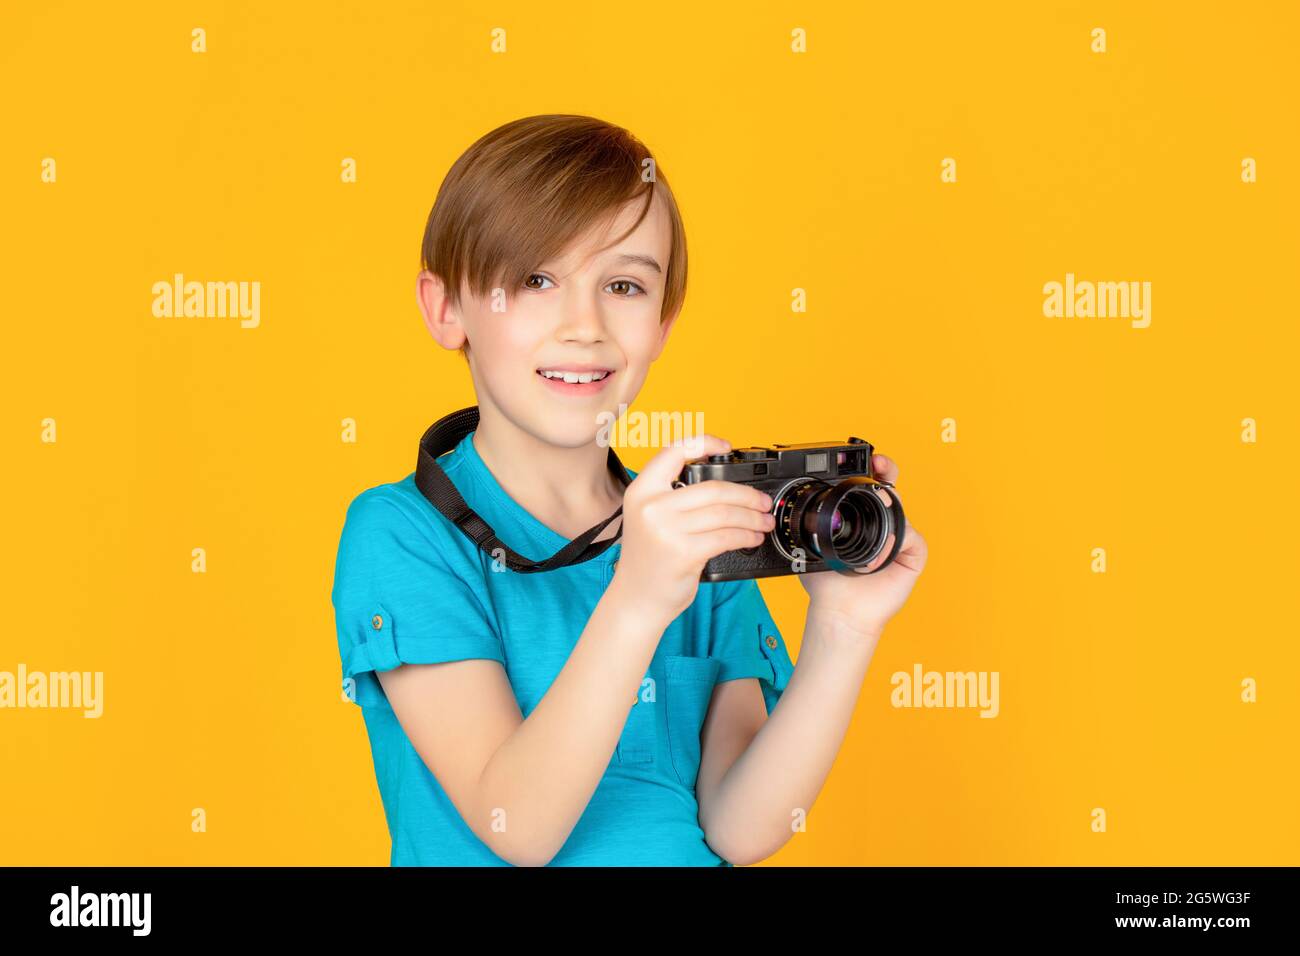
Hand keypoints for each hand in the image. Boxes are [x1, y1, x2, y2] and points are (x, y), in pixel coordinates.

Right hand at [609, 435, 774, 627]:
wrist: (636, 599)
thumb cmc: (649, 560)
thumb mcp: (649, 518)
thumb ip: (673, 497)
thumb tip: (723, 483)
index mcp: (641, 490)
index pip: (674, 451)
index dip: (703, 442)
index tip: (725, 447)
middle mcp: (651, 506)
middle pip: (712, 488)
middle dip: (746, 495)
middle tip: (762, 501)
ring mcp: (666, 529)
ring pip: (724, 513)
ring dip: (752, 517)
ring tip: (762, 521)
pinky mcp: (683, 552)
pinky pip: (726, 537)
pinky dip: (746, 535)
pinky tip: (752, 537)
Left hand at [797, 453, 927, 639]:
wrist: (838, 609)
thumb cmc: (825, 579)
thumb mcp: (812, 543)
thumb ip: (808, 522)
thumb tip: (796, 503)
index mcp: (860, 517)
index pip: (869, 486)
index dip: (871, 469)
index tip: (866, 459)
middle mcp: (882, 523)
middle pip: (891, 489)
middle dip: (888, 471)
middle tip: (880, 465)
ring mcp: (899, 538)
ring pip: (902, 510)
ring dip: (890, 507)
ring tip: (877, 510)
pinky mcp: (912, 555)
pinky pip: (912, 538)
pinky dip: (895, 543)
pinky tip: (877, 556)